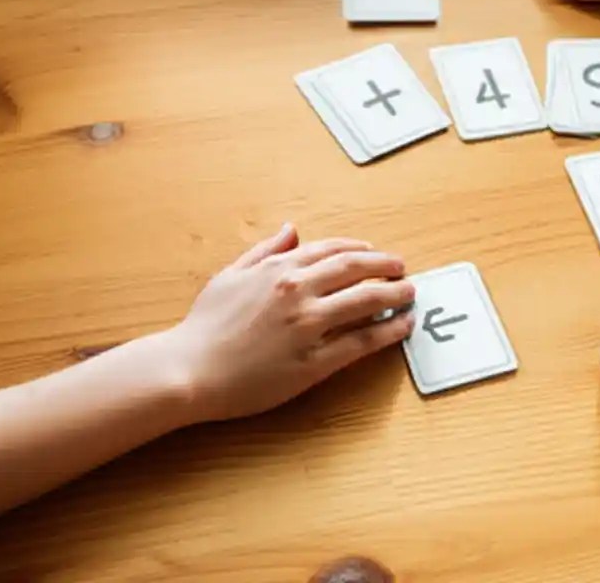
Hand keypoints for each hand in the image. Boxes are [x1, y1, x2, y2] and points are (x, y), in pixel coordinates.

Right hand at [160, 224, 414, 422]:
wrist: (188, 370)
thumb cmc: (204, 327)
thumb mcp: (229, 276)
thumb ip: (263, 251)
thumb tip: (292, 230)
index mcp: (279, 269)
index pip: (333, 251)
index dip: (361, 251)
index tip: (375, 255)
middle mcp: (298, 291)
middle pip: (357, 270)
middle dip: (386, 267)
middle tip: (403, 269)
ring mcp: (308, 326)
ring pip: (367, 301)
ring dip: (396, 295)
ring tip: (411, 294)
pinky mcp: (314, 361)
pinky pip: (362, 342)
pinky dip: (388, 331)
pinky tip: (402, 327)